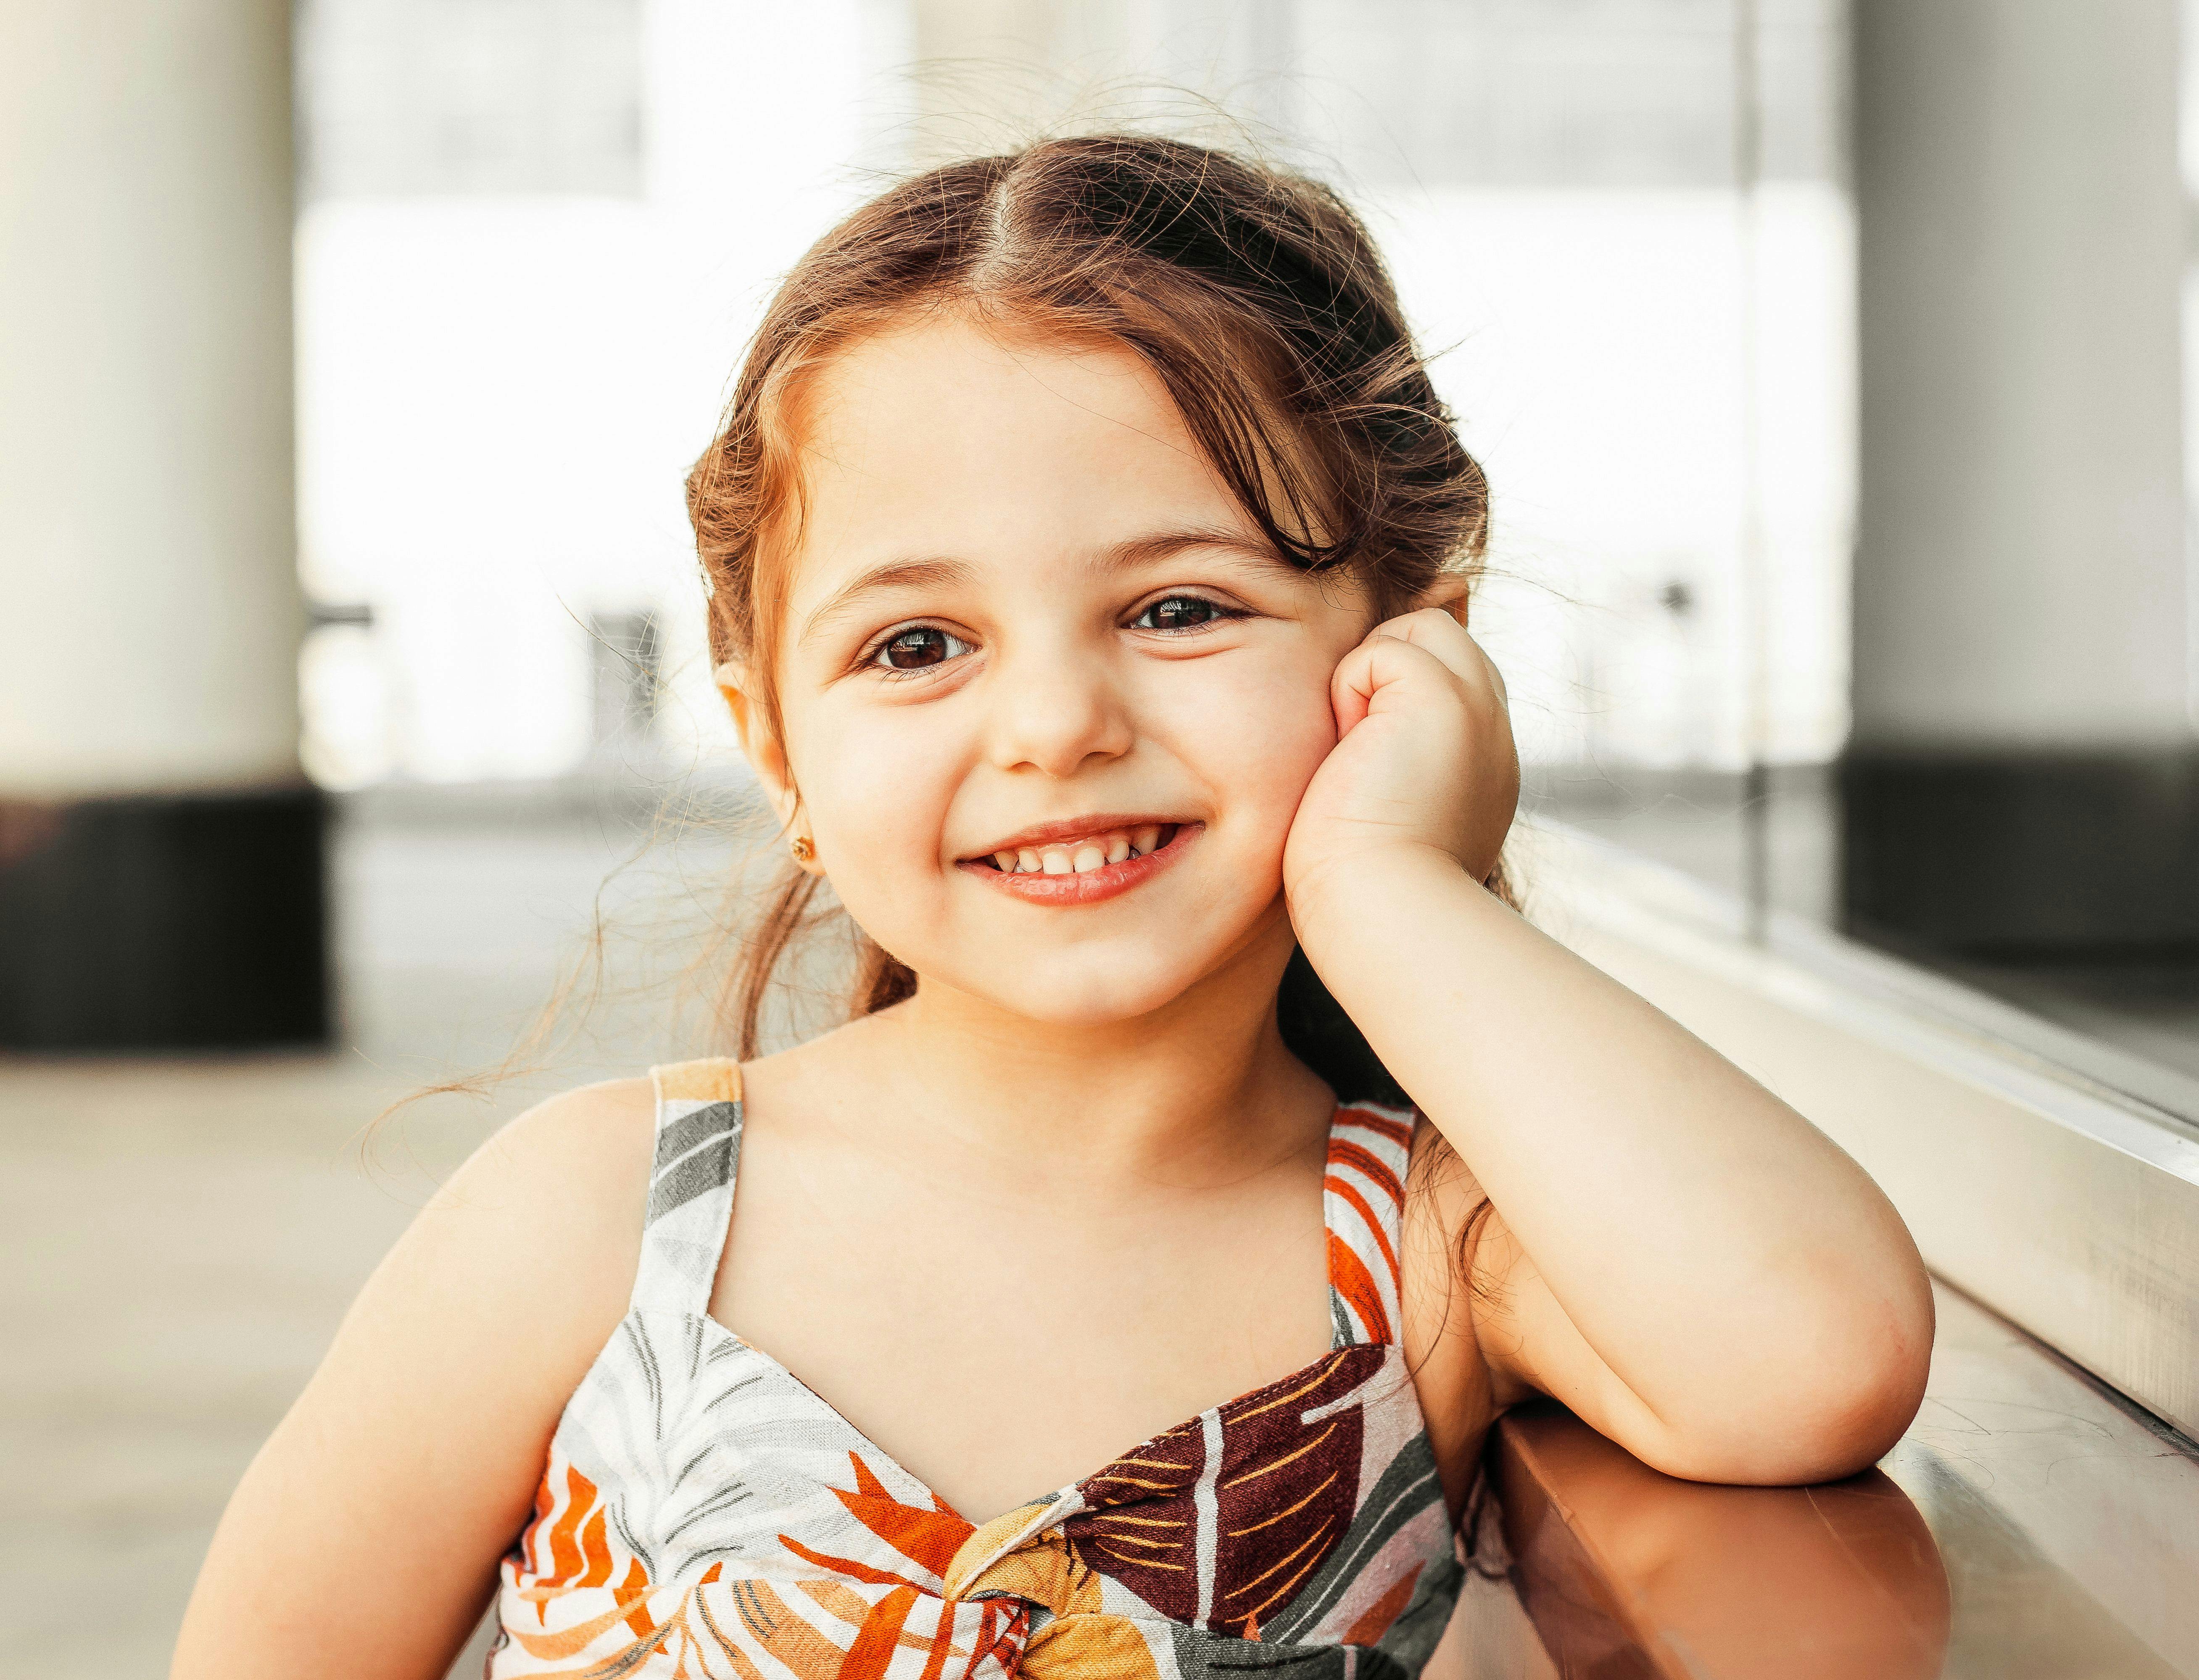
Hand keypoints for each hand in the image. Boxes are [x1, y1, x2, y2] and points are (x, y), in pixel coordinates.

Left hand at [1282, 606, 1518, 919]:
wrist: (1384, 915)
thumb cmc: (1364, 891)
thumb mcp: (1390, 820)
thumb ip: (1394, 768)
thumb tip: (1357, 739)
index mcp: (1483, 765)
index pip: (1451, 677)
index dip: (1397, 688)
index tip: (1363, 746)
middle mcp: (1493, 732)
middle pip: (1441, 638)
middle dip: (1386, 670)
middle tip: (1356, 746)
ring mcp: (1478, 708)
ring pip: (1419, 629)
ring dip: (1369, 677)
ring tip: (1357, 751)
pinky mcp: (1442, 696)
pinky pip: (1383, 649)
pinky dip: (1350, 690)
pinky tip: (1352, 752)